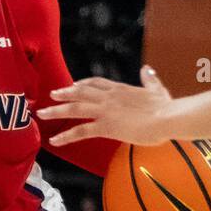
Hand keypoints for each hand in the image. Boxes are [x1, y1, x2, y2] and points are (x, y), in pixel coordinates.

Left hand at [36, 66, 172, 146]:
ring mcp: (106, 111)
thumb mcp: (157, 89)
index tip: (73, 85)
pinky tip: (54, 141)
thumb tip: (147, 69)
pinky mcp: (106, 126)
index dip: (83, 83)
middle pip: (80, 92)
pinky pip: (80, 131)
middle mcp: (109, 97)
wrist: (168, 117)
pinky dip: (66, 136)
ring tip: (42, 113)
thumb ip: (149, 79)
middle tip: (50, 95)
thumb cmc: (166, 107)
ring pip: (75, 109)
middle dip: (64, 94)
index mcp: (120, 89)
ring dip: (56, 111)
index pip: (96, 83)